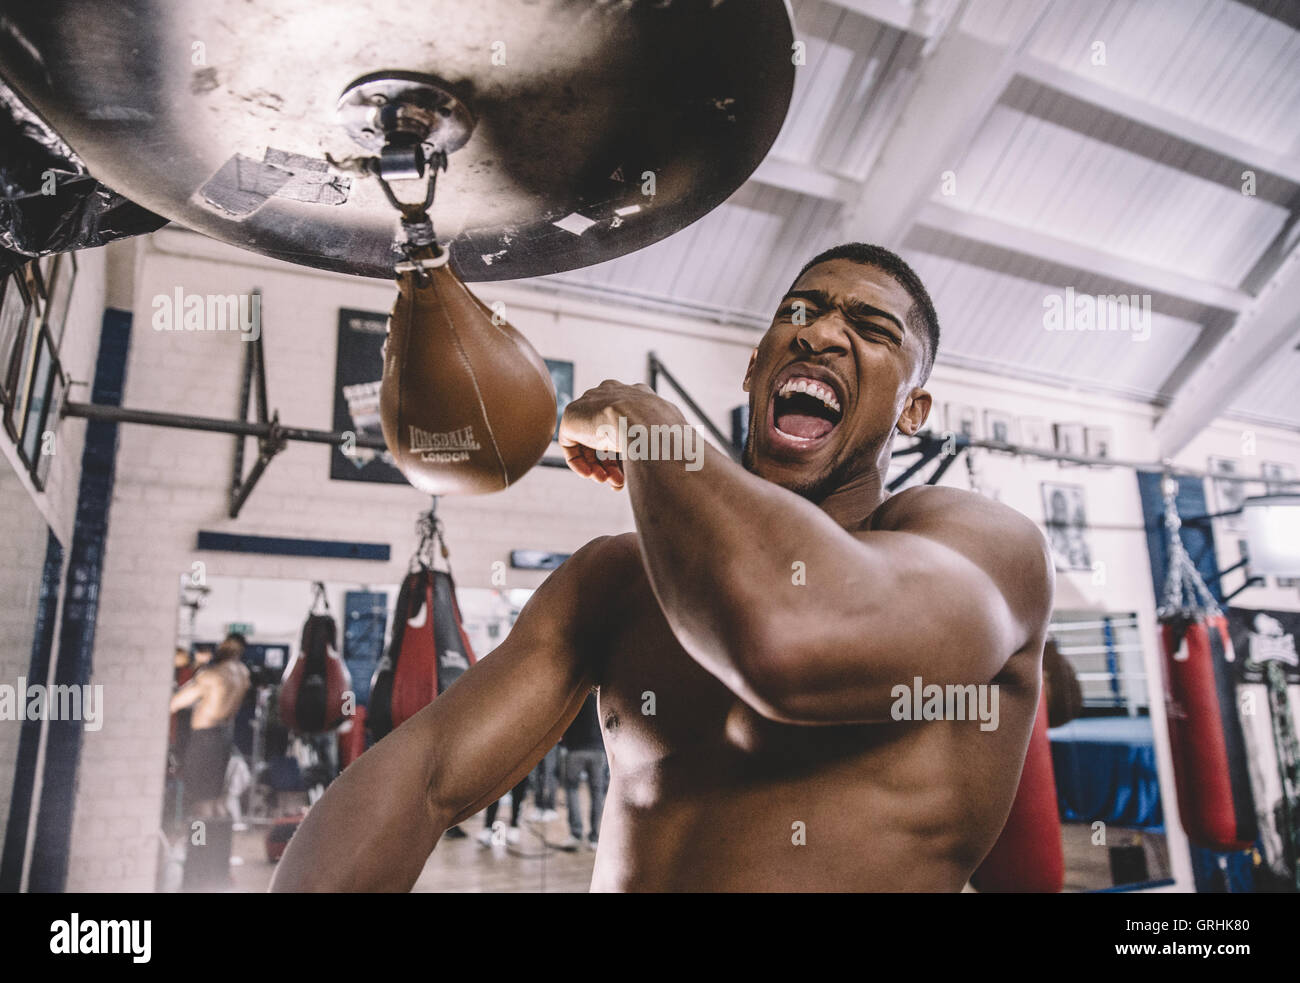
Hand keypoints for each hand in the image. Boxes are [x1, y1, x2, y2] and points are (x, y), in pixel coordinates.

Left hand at [558, 379, 682, 489]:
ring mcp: (590, 403)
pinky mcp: (572, 415)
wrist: (645, 422)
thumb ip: (663, 446)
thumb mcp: (672, 438)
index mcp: (637, 396)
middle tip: (619, 481)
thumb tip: (679, 465)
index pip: (626, 426)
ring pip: (590, 442)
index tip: (632, 471)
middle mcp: (612, 395)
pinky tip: (593, 475)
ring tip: (608, 481)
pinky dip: (580, 464)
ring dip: (599, 466)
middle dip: (613, 462)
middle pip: (607, 435)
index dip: (628, 452)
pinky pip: (570, 444)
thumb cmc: (666, 434)